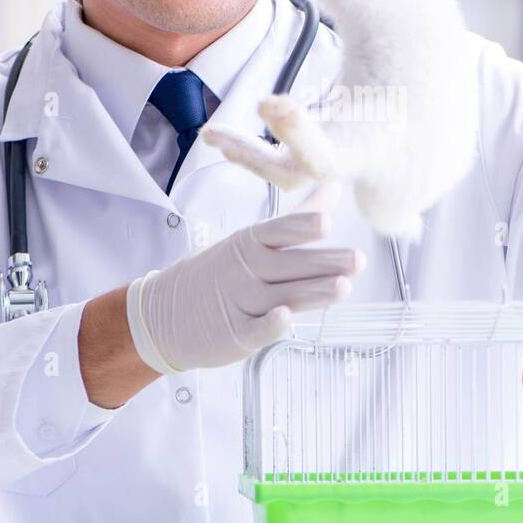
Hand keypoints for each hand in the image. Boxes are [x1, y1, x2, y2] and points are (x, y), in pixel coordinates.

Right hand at [125, 180, 363, 373]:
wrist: (165, 313)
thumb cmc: (221, 272)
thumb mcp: (252, 240)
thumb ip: (297, 218)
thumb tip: (334, 187)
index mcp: (249, 244)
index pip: (277, 231)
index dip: (301, 226)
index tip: (327, 221)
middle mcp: (245, 271)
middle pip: (287, 265)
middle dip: (323, 263)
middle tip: (357, 259)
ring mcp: (239, 303)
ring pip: (279, 296)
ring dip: (311, 292)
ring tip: (344, 286)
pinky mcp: (235, 335)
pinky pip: (254, 329)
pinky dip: (269, 325)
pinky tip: (286, 319)